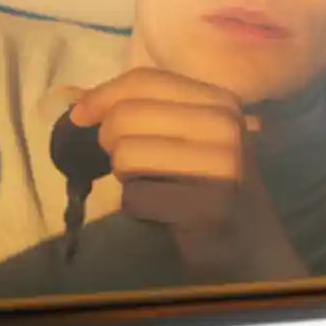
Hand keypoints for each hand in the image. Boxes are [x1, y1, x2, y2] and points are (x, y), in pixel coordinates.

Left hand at [70, 68, 307, 282]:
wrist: (252, 244)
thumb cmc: (208, 185)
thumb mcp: (187, 135)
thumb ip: (141, 110)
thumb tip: (73, 100)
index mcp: (221, 101)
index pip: (145, 81)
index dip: (102, 95)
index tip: (80, 116)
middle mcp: (226, 126)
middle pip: (127, 116)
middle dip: (112, 143)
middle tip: (130, 165)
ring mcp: (222, 166)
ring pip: (127, 155)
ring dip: (127, 177)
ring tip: (152, 185)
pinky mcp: (209, 207)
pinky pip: (136, 198)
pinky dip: (137, 208)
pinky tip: (161, 211)